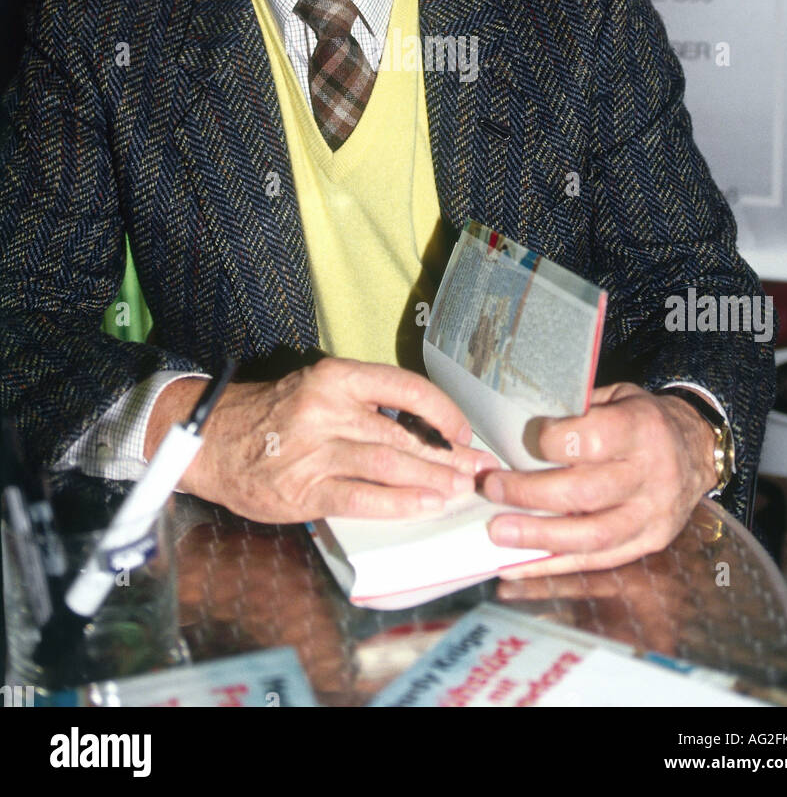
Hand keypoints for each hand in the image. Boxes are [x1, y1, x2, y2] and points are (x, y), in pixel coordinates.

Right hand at [179, 356, 497, 523]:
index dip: (443, 412)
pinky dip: (398, 503)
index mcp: (335, 377)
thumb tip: (423, 429)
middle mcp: (328, 409)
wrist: (212, 441)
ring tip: (460, 489)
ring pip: (388, 463)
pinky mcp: (304, 489)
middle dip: (448, 455)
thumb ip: (364, 404)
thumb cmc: (273, 415)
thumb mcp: (317, 389)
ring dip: (431, 479)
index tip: (463, 432)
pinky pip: (361, 498)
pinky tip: (424, 506)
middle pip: (403, 433)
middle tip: (478, 469)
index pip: (405, 388)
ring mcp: (315, 450)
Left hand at [482, 382, 717, 575]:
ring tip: (499, 532)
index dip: (552, 441)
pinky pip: (599, 560)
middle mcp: (651, 474)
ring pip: (592, 535)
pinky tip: (520, 564)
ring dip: (539, 537)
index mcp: (642, 428)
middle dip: (532, 493)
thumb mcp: (617, 397)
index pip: (593, 439)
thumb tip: (516, 429)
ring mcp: (653, 515)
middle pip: (586, 492)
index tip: (525, 439)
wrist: (697, 450)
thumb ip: (576, 412)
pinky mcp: (649, 543)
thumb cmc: (643, 419)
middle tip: (491, 489)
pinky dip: (556, 564)